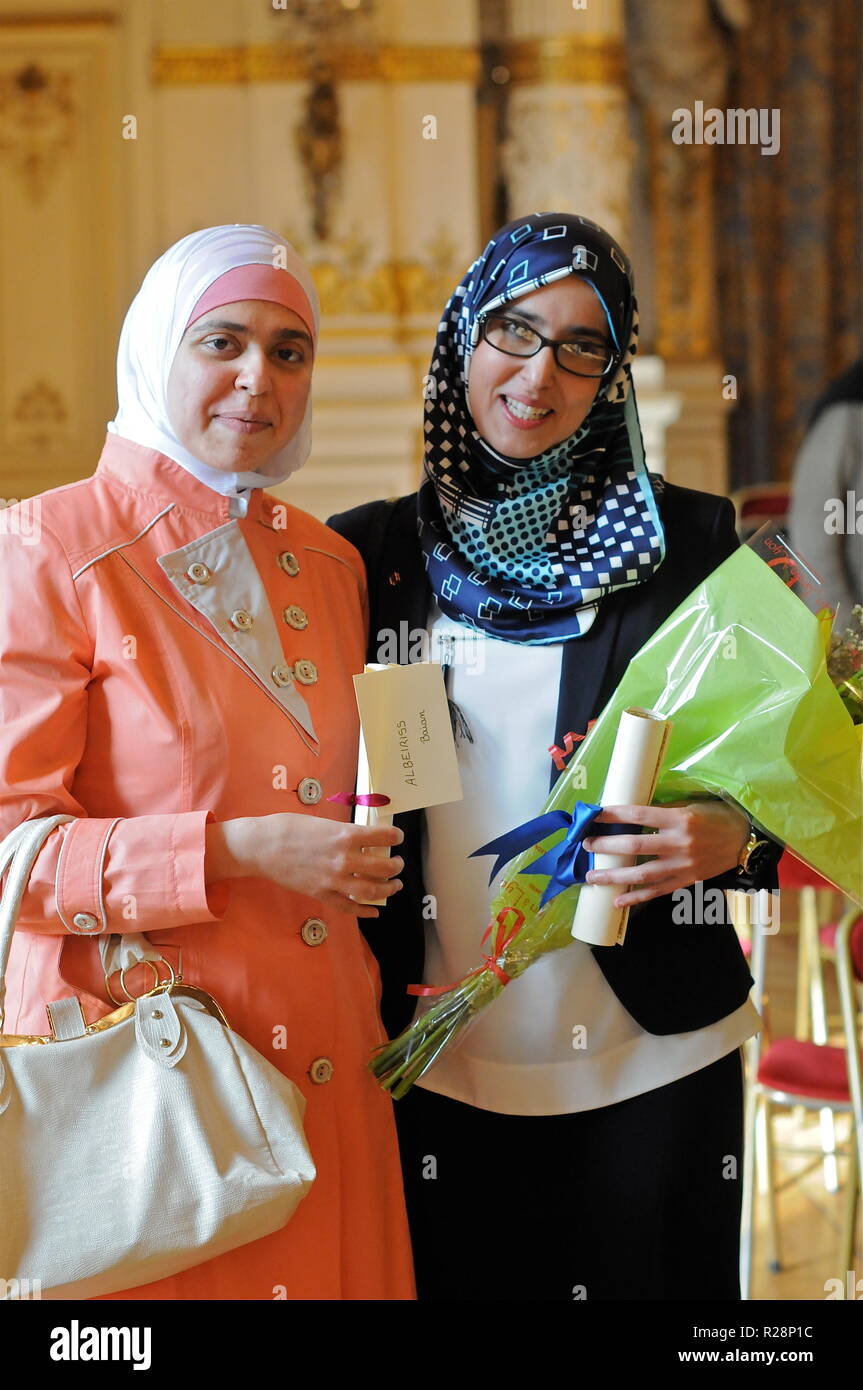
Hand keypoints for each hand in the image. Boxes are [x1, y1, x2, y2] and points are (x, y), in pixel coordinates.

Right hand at [209, 813, 404, 919]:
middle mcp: (344, 859)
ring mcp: (334, 880)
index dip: (395, 836)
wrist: (262, 847)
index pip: (384, 837)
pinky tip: (374, 911)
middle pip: (384, 867)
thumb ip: (346, 832)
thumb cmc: (290, 828)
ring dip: (388, 889)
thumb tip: (364, 838)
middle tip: (398, 863)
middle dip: (396, 866)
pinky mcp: (322, 894)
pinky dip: (365, 911)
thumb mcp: (324, 822)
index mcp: (346, 836)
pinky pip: (349, 906)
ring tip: (394, 885)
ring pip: (372, 890)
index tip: (397, 837)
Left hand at [580, 800, 749, 909]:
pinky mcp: (687, 881)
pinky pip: (657, 891)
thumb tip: (629, 815)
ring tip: (592, 876)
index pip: (638, 816)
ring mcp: (683, 866)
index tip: (594, 815)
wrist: (745, 840)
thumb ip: (662, 812)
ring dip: (614, 876)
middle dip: (606, 846)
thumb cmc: (716, 817)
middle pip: (634, 846)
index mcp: (679, 819)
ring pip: (642, 874)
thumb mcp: (690, 806)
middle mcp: (679, 843)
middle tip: (586, 844)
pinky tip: (617, 901)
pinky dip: (636, 897)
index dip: (614, 815)